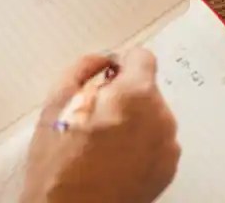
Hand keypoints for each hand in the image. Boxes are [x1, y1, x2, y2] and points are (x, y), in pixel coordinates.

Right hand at [21, 50, 180, 202]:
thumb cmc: (59, 168)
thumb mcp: (56, 106)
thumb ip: (82, 69)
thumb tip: (100, 59)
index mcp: (135, 95)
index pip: (142, 57)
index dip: (120, 65)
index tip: (107, 78)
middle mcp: (160, 117)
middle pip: (147, 88)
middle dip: (124, 96)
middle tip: (95, 119)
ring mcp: (168, 145)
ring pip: (153, 115)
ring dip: (134, 121)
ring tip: (103, 144)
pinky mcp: (168, 168)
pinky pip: (157, 142)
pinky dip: (141, 145)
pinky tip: (115, 159)